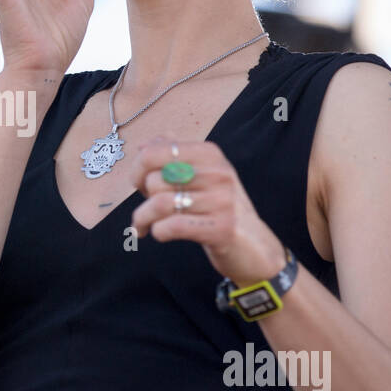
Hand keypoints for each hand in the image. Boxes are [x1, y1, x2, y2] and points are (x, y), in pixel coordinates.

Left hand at [129, 136, 287, 286]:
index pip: (155, 153)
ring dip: (143, 218)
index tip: (139, 185)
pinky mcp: (220, 228)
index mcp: (209, 153)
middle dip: (142, 199)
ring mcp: (222, 200)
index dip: (137, 170)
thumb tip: (141, 147)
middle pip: (155, 180)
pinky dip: (157, 231)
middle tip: (146, 210)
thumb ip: (172, 157)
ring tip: (143, 226)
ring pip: (159, 204)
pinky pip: (172, 226)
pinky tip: (158, 234)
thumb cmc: (218, 207)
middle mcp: (218, 173)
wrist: (253, 244)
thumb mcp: (200, 174)